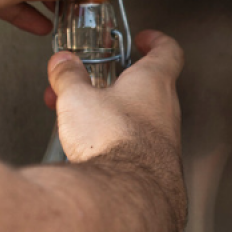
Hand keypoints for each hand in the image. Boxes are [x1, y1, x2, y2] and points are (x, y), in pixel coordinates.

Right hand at [45, 29, 186, 226]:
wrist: (127, 192)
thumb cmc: (113, 139)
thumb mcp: (77, 98)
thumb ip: (68, 77)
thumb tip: (62, 63)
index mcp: (154, 81)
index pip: (168, 51)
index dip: (156, 41)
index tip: (144, 39)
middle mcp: (166, 110)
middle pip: (149, 86)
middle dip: (117, 82)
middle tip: (96, 81)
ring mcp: (165, 140)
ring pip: (140, 117)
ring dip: (112, 112)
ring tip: (80, 116)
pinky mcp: (155, 166)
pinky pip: (136, 145)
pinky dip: (115, 139)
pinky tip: (90, 147)